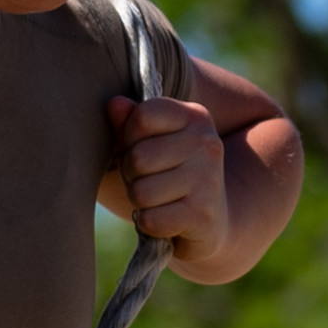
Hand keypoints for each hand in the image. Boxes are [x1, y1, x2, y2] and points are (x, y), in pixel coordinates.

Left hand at [103, 92, 230, 251]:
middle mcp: (206, 143)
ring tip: (157, 200)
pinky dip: (149, 224)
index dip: (128, 138)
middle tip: (149, 180)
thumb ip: (130, 123)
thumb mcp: (151, 143)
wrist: (212, 222)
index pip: (142, 117)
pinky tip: (164, 219)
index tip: (141, 150)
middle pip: (138, 158)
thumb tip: (114, 104)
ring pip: (141, 192)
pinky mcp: (203, 215)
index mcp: (194, 117)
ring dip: (140, 202)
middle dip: (131, 175)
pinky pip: (151, 220)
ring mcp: (208, 180)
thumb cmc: (170, 175)